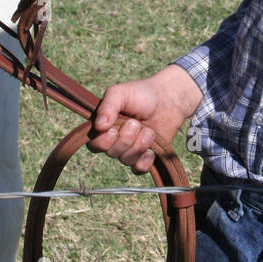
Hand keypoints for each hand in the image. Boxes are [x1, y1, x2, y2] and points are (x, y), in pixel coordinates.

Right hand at [88, 65, 203, 173]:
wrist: (168, 99)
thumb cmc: (141, 93)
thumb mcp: (120, 93)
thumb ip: (107, 106)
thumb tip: (98, 126)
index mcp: (104, 127)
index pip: (94, 144)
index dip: (103, 141)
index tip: (113, 130)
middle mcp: (115, 141)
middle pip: (111, 153)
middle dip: (125, 139)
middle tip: (135, 123)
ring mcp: (130, 149)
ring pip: (127, 160)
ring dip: (139, 144)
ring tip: (148, 130)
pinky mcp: (145, 156)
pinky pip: (139, 168)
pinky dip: (145, 160)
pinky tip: (152, 149)